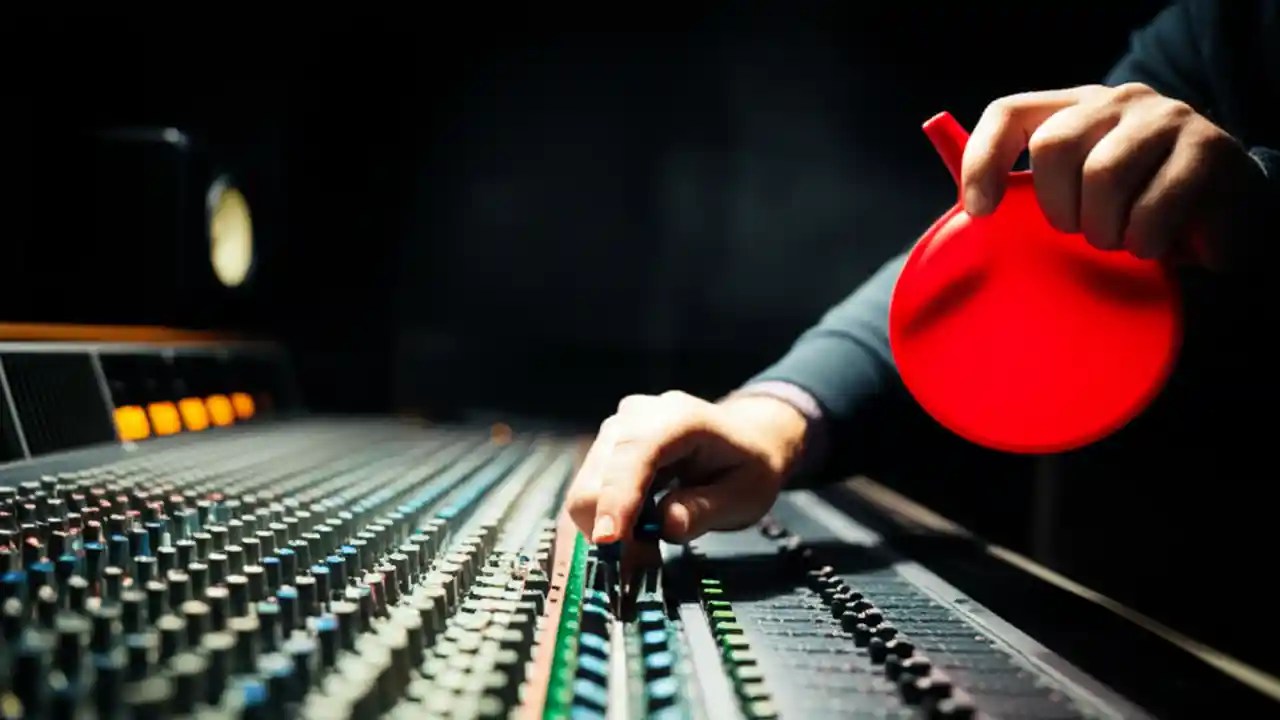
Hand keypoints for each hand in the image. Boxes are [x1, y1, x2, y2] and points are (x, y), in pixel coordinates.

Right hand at [565, 391, 808, 543]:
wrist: (744, 438)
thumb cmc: (747, 465)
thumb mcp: (744, 496)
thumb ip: (704, 509)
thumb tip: (667, 525)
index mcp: (679, 419)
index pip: (635, 456)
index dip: (617, 499)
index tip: (609, 541)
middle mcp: (637, 416)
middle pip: (596, 478)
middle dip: (608, 527)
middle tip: (638, 564)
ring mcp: (616, 429)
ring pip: (585, 489)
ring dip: (605, 528)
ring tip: (642, 548)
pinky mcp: (605, 447)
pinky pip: (589, 491)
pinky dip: (604, 521)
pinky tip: (632, 532)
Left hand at [961, 83, 1267, 269]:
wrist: (1228, 209)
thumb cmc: (1134, 208)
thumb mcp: (1077, 199)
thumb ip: (1028, 197)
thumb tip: (965, 219)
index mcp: (1074, 109)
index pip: (1009, 113)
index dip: (982, 159)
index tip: (977, 211)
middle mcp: (1119, 102)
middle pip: (1054, 146)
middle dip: (1060, 208)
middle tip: (1082, 233)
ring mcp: (1167, 119)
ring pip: (1105, 176)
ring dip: (1106, 231)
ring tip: (1121, 244)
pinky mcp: (1208, 151)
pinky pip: (1154, 208)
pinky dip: (1146, 243)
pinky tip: (1155, 248)